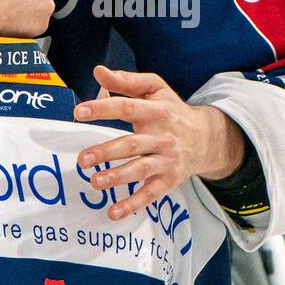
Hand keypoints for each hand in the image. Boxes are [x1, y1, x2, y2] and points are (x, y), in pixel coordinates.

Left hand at [73, 66, 244, 219]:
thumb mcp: (155, 89)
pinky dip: (132, 204)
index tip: (78, 112)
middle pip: (132, 144)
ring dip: (117, 177)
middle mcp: (162, 137)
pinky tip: (113, 212)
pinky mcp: (168, 181)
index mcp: (156, 111)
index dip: (102, 108)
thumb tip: (98, 71)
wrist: (206, 138)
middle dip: (107, 151)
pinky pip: (150, 194)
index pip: (127, 107)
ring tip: (95, 182)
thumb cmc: (172, 110)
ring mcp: (166, 160)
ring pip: (140, 170)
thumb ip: (126, 81)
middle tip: (83, 159)